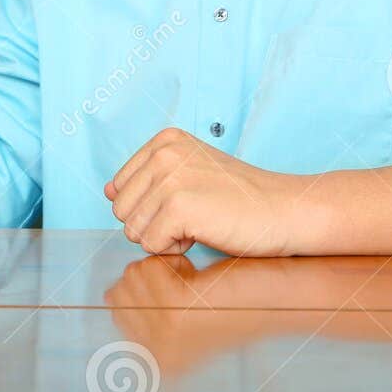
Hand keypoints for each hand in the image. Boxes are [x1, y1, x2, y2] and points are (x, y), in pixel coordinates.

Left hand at [105, 128, 310, 256]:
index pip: (119, 187)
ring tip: (200, 222)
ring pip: (133, 230)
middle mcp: (163, 153)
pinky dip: (175, 250)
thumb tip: (107, 191)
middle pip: (121, 209)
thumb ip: (147, 180)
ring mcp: (170, 178)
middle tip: (194, 215)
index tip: (186, 201)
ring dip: (164, 237)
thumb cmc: (240, 198)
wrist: (284, 210)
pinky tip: (204, 233)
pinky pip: (151, 245)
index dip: (149, 207)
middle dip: (152, 223)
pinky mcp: (178, 206)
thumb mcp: (189, 175)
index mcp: (164, 140)